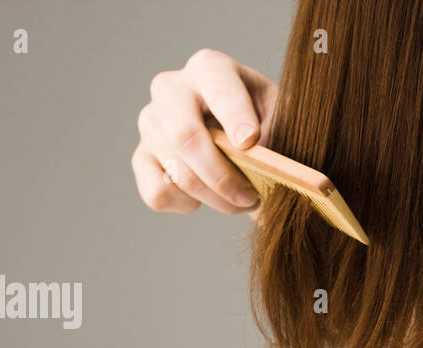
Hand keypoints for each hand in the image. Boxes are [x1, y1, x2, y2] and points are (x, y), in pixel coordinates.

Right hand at [132, 48, 278, 215]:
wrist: (246, 145)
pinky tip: (206, 196)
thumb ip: (274, 132)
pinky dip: (187, 204)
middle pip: (184, 135)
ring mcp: (151, 123)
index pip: (217, 87)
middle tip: (251, 197)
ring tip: (241, 199)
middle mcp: (171, 89)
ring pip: (176, 171)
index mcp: (210, 69)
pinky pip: (157, 193)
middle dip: (222, 176)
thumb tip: (259, 160)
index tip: (250, 142)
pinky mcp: (141, 157)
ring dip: (215, 198)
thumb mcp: (281, 119)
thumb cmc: (267, 125)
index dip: (234, 116)